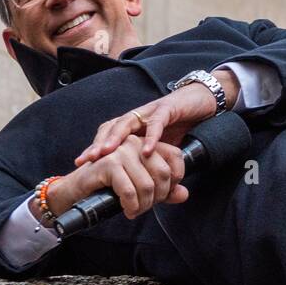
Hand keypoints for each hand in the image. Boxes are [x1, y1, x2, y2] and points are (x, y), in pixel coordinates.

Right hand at [49, 136, 189, 220]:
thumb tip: (184, 194)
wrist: (77, 190)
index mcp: (145, 144)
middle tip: (147, 206)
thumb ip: (164, 190)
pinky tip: (128, 210)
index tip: (163, 195)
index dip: (175, 180)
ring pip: (147, 184)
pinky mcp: (108, 164)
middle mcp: (134, 143)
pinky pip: (129, 190)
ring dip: (144, 204)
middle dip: (158, 196)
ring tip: (136, 210)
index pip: (175, 157)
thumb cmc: (109, 188)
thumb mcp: (141, 188)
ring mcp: (121, 151)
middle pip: (163, 172)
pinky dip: (131, 205)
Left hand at [75, 69, 238, 166]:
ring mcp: (152, 111)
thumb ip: (153, 160)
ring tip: (106, 153)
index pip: (109, 134)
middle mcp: (139, 115)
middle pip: (112, 127)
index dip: (95, 148)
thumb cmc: (183, 122)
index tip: (81, 164)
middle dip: (98, 144)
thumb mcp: (164, 144)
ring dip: (116, 139)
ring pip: (127, 122)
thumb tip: (143, 184)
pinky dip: (151, 137)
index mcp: (136, 124)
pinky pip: (157, 123)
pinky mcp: (169, 108)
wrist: (204, 100)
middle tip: (87, 160)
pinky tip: (146, 151)